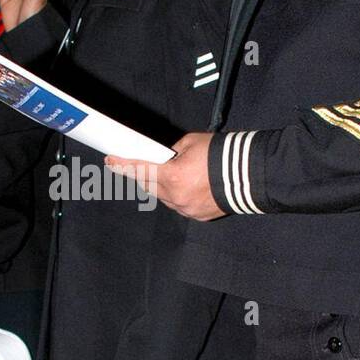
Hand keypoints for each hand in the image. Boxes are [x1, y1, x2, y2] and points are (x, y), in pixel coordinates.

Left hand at [106, 132, 223, 220]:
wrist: (249, 175)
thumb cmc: (222, 156)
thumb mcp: (191, 143)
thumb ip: (171, 152)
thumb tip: (163, 157)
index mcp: (173, 176)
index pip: (140, 169)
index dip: (123, 165)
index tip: (110, 161)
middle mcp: (177, 196)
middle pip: (148, 185)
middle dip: (143, 174)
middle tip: (139, 164)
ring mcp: (186, 209)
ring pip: (163, 197)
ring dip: (162, 186)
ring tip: (174, 173)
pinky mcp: (196, 216)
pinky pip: (178, 205)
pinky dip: (177, 195)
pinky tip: (187, 185)